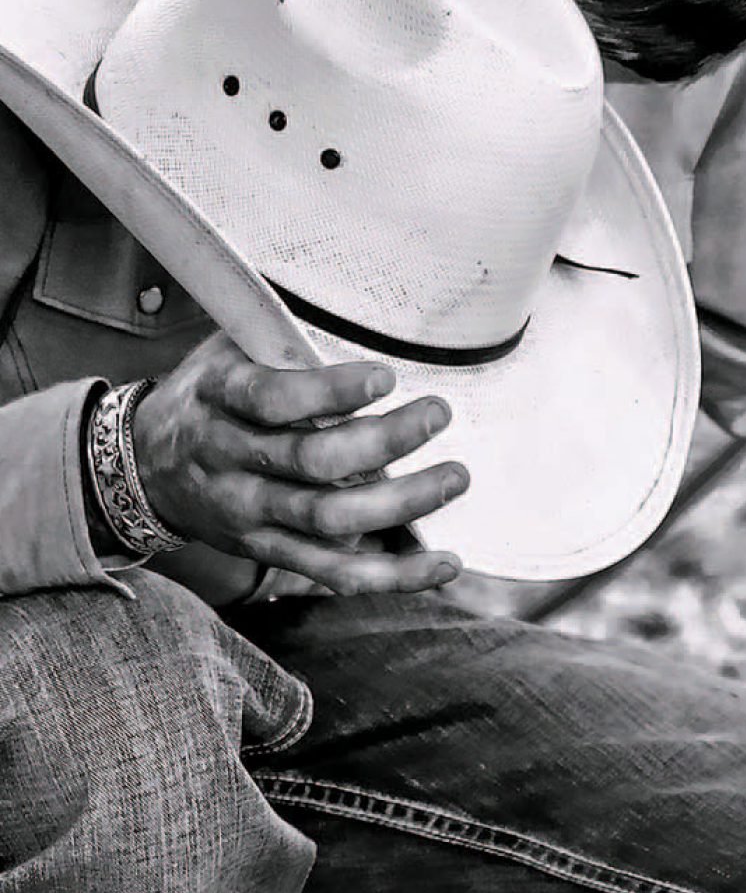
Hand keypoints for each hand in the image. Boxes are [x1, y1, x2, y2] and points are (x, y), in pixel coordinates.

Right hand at [125, 334, 468, 594]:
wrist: (143, 466)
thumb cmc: (211, 397)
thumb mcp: (228, 352)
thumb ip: (282, 343)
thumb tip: (362, 318)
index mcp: (219, 399)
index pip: (273, 399)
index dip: (331, 391)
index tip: (387, 377)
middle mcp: (229, 460)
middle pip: (313, 461)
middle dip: (386, 440)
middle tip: (438, 414)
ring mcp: (249, 513)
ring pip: (330, 518)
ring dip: (402, 502)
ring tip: (455, 477)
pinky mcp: (269, 551)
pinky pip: (334, 572)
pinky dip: (393, 574)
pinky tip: (443, 563)